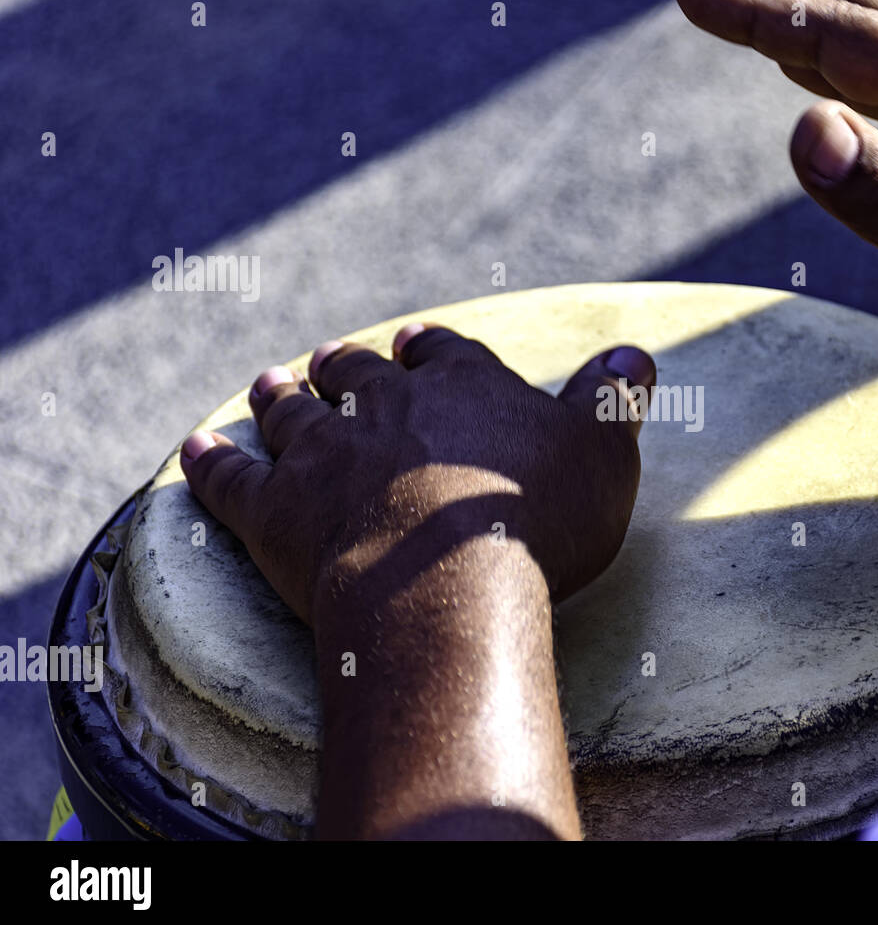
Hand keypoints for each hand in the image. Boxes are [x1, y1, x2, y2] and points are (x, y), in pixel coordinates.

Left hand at [179, 324, 655, 622]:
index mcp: (463, 386)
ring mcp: (324, 453)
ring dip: (280, 397)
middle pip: (356, 373)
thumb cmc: (537, 521)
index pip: (442, 352)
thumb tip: (637, 355)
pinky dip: (209, 462)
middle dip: (344, 366)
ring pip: (292, 412)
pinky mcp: (275, 510)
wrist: (446, 583)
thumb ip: (612, 400)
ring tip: (269, 385)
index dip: (427, 348)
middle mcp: (386, 405)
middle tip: (329, 359)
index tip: (412, 342)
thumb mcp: (604, 456)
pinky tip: (193, 448)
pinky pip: (231, 477)